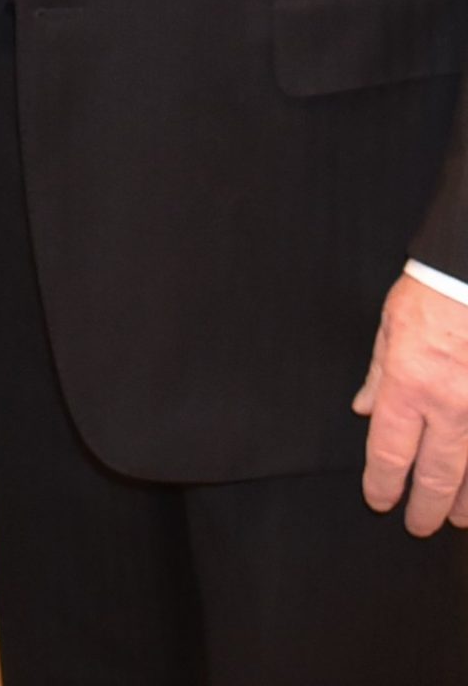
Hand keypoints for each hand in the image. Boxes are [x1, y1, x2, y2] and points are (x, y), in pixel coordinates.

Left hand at [355, 272, 467, 531]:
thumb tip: (364, 411)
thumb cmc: (430, 296)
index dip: (383, 482)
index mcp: (409, 385)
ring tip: (458, 521)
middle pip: (436, 474)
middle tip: (418, 526)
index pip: (390, 450)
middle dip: (426, 506)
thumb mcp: (389, 328)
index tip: (378, 500)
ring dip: (466, 503)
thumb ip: (378, 376)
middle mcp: (449, 408)